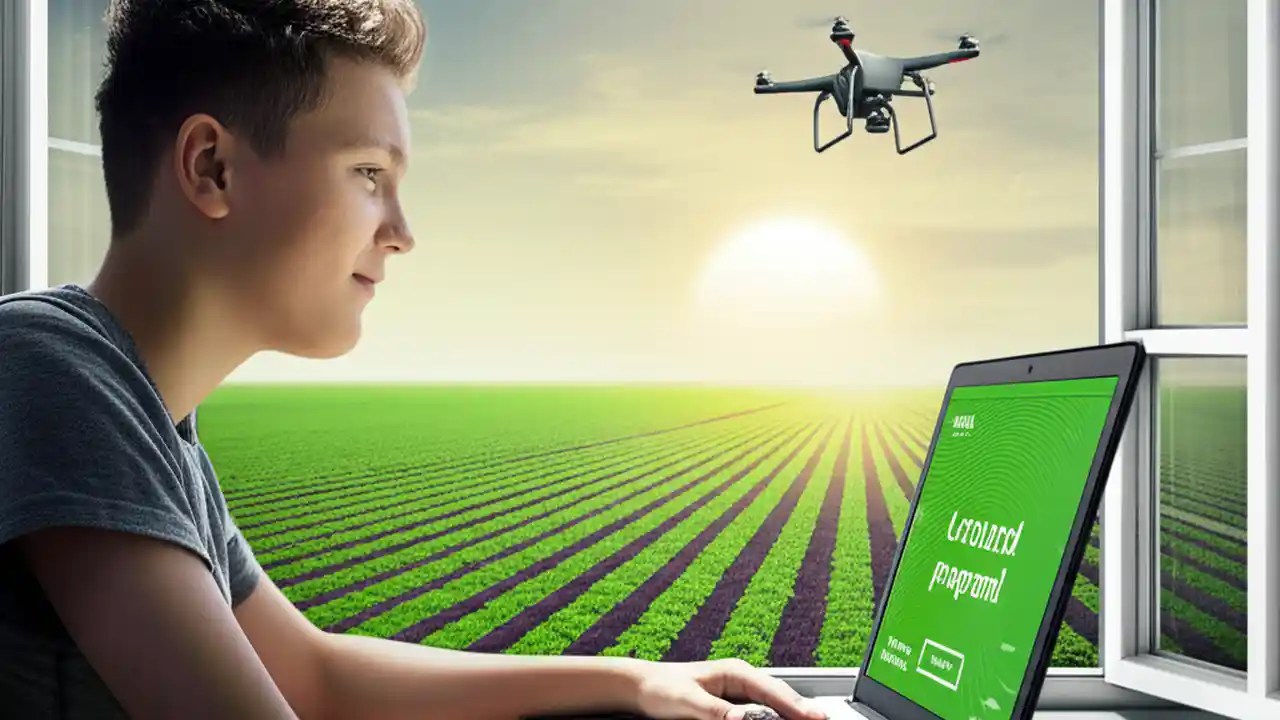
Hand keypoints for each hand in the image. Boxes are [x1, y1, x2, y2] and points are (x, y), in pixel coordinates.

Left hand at [630, 658, 828, 719]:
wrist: (642, 688)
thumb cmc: (662, 689)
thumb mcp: (688, 702)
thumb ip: (716, 712)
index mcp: (735, 672)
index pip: (774, 691)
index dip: (797, 706)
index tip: (816, 718)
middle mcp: (742, 680)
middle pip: (781, 698)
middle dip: (803, 711)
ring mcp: (740, 693)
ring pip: (775, 705)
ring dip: (791, 715)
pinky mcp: (734, 706)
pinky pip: (763, 713)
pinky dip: (776, 719)